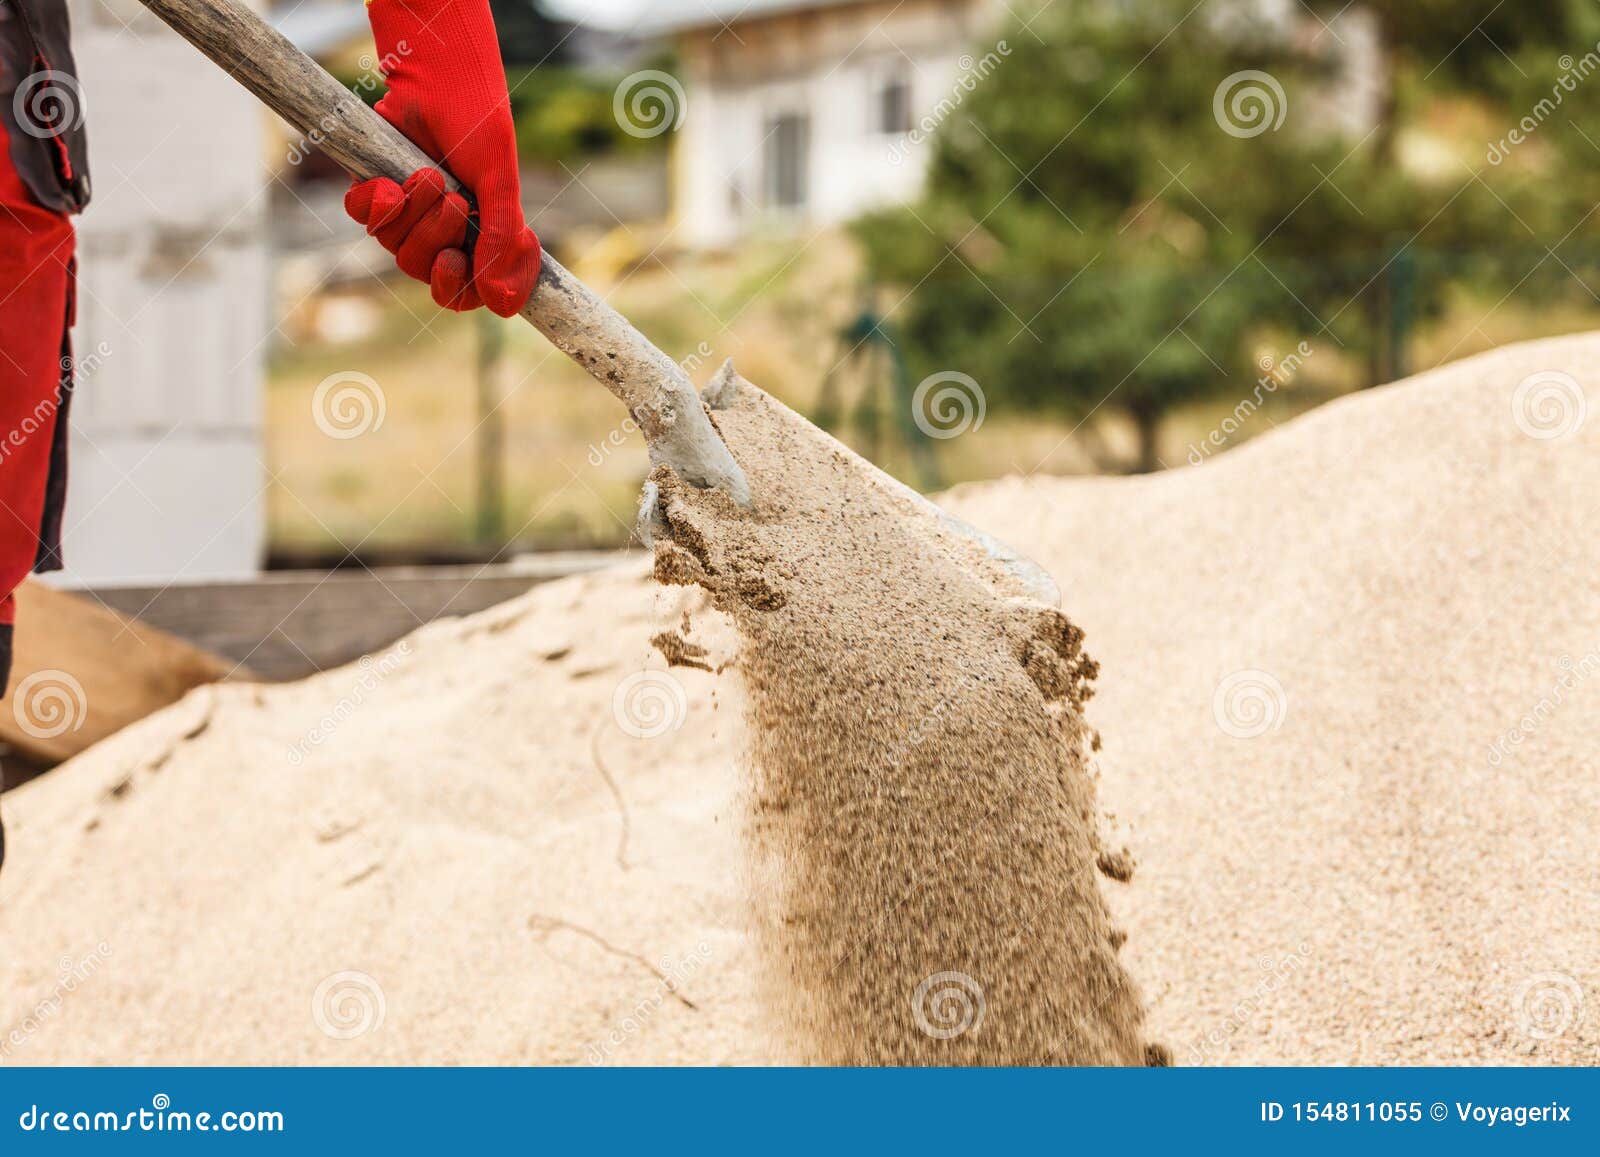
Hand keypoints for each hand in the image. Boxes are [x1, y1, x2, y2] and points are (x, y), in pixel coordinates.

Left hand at [344, 0, 540, 316]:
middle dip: (435, 238)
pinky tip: (387, 185)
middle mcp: (444, 232)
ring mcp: (409, 213)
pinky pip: (364, 219)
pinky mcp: (378, 189)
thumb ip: (500, 240)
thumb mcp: (498, 183)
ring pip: (394, 248)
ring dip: (412, 214)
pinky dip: (375, 206)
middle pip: (425, 272)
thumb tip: (501, 305)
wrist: (438, 76)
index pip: (467, 293)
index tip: (459, 261)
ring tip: (429, 174)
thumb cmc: (477, 124)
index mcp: (480, 238)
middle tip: (453, 200)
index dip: (460, 288)